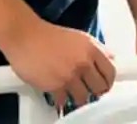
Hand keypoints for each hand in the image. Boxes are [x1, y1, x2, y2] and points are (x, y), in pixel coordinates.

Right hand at [0, 17, 115, 113]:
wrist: (25, 36)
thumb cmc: (49, 36)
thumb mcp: (79, 38)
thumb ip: (96, 50)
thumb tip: (110, 59)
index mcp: (92, 49)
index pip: (111, 72)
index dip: (108, 81)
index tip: (104, 85)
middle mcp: (84, 62)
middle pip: (100, 87)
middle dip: (96, 92)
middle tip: (90, 92)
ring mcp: (70, 75)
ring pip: (84, 98)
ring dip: (79, 98)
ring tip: (73, 95)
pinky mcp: (55, 85)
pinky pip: (64, 101)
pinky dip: (62, 101)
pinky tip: (59, 95)